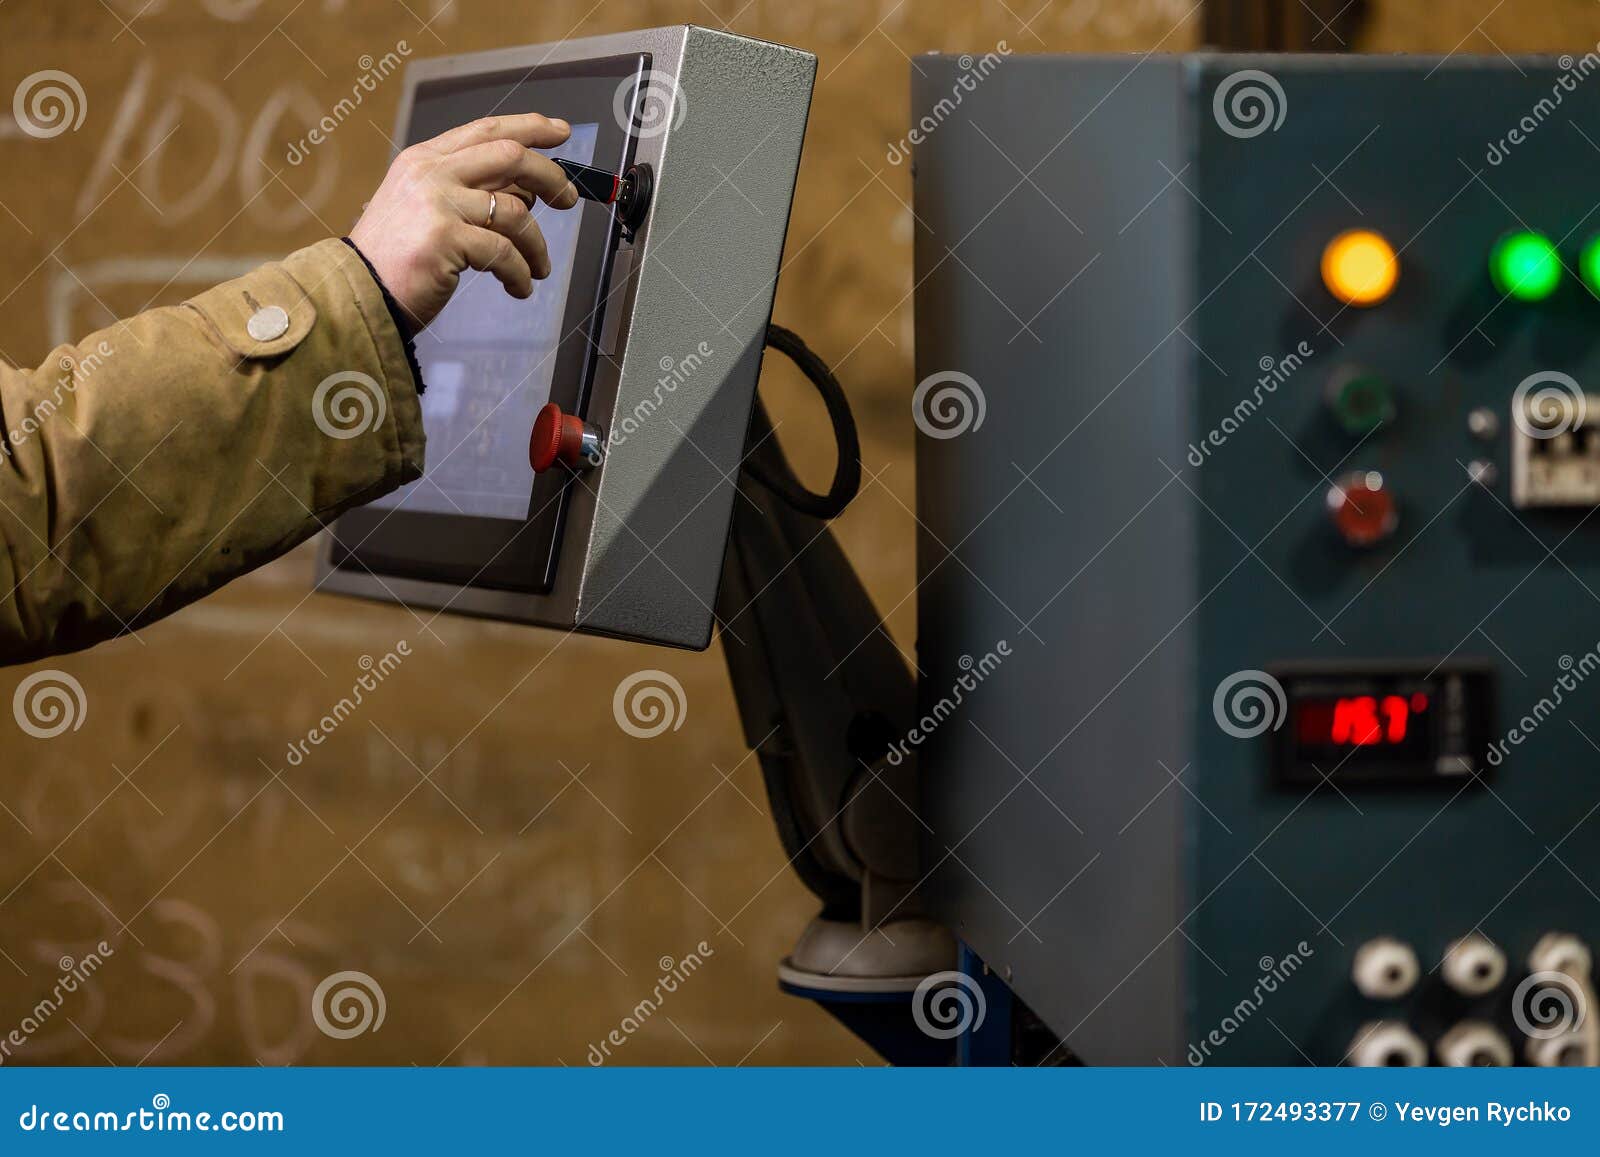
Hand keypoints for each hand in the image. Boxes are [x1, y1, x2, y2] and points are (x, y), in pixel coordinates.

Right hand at [350, 113, 579, 331]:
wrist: (355, 293)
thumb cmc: (393, 260)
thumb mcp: (425, 209)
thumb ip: (467, 192)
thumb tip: (526, 190)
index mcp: (424, 160)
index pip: (486, 130)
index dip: (529, 127)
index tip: (559, 132)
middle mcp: (430, 173)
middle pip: (510, 156)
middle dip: (550, 177)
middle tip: (568, 200)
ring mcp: (437, 203)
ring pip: (516, 211)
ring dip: (537, 245)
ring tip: (538, 267)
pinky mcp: (446, 238)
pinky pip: (505, 252)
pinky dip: (520, 274)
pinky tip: (519, 287)